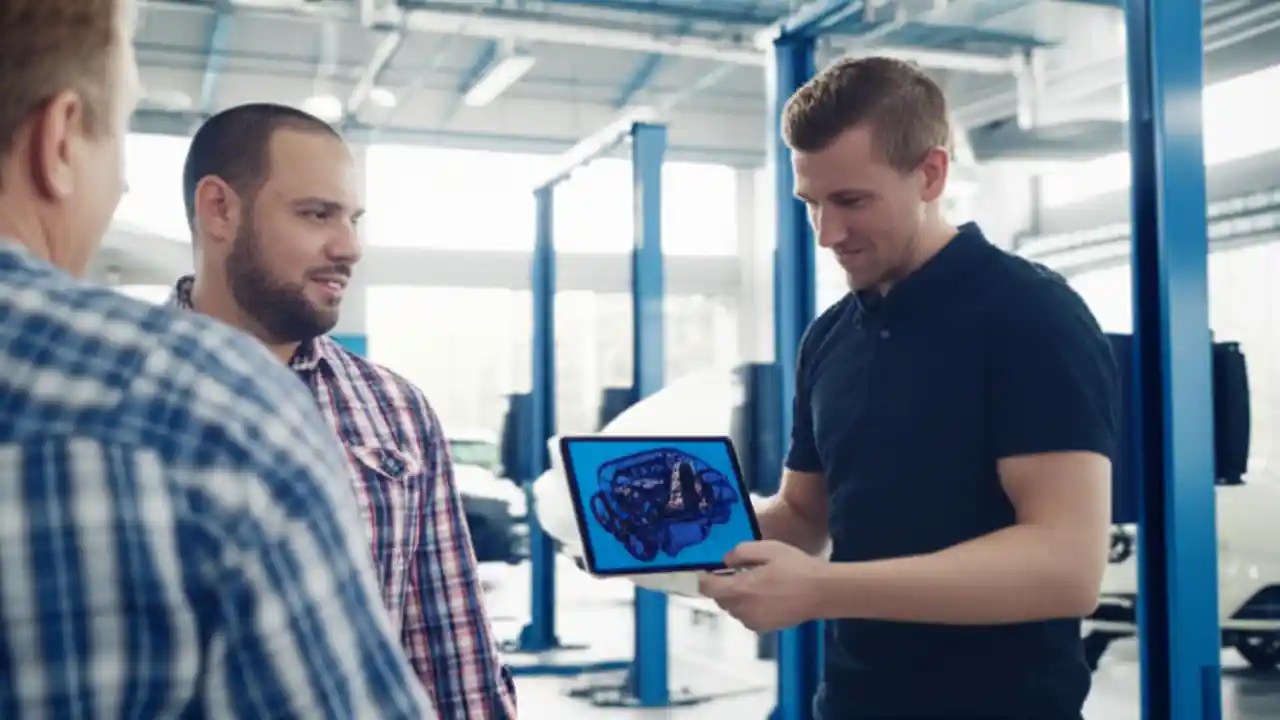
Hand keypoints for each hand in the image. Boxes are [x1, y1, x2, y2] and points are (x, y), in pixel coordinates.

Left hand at [697, 540, 826, 632]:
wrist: (821, 592)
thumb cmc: (794, 567)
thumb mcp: (767, 549)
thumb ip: (740, 552)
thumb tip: (725, 561)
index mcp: (739, 589)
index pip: (706, 588)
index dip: (705, 577)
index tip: (713, 569)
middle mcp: (741, 609)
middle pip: (720, 599)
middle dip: (724, 586)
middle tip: (742, 572)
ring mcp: (752, 622)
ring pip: (733, 609)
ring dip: (737, 597)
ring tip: (758, 584)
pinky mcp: (763, 629)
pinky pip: (746, 617)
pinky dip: (749, 607)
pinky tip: (767, 597)